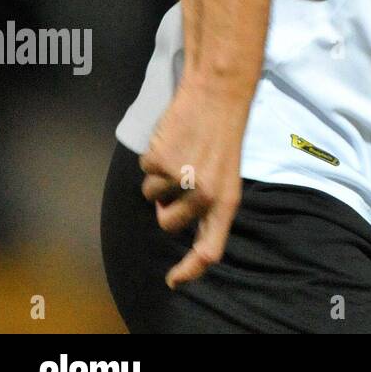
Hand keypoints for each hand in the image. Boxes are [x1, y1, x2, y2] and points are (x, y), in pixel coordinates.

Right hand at [137, 76, 246, 287]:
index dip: (191, 269)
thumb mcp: (226, 172)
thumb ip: (207, 201)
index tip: (174, 280)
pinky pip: (144, 171)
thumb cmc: (222, 132)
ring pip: (151, 196)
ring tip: (182, 151)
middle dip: (166, 206)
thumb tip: (174, 222)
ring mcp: (179, 180)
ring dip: (160, 177)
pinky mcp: (159, 162)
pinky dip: (153, 157)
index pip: (210, 249)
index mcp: (226, 199)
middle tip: (181, 177)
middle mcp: (204, 195)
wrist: (219, 92)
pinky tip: (173, 139)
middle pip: (167, 223)